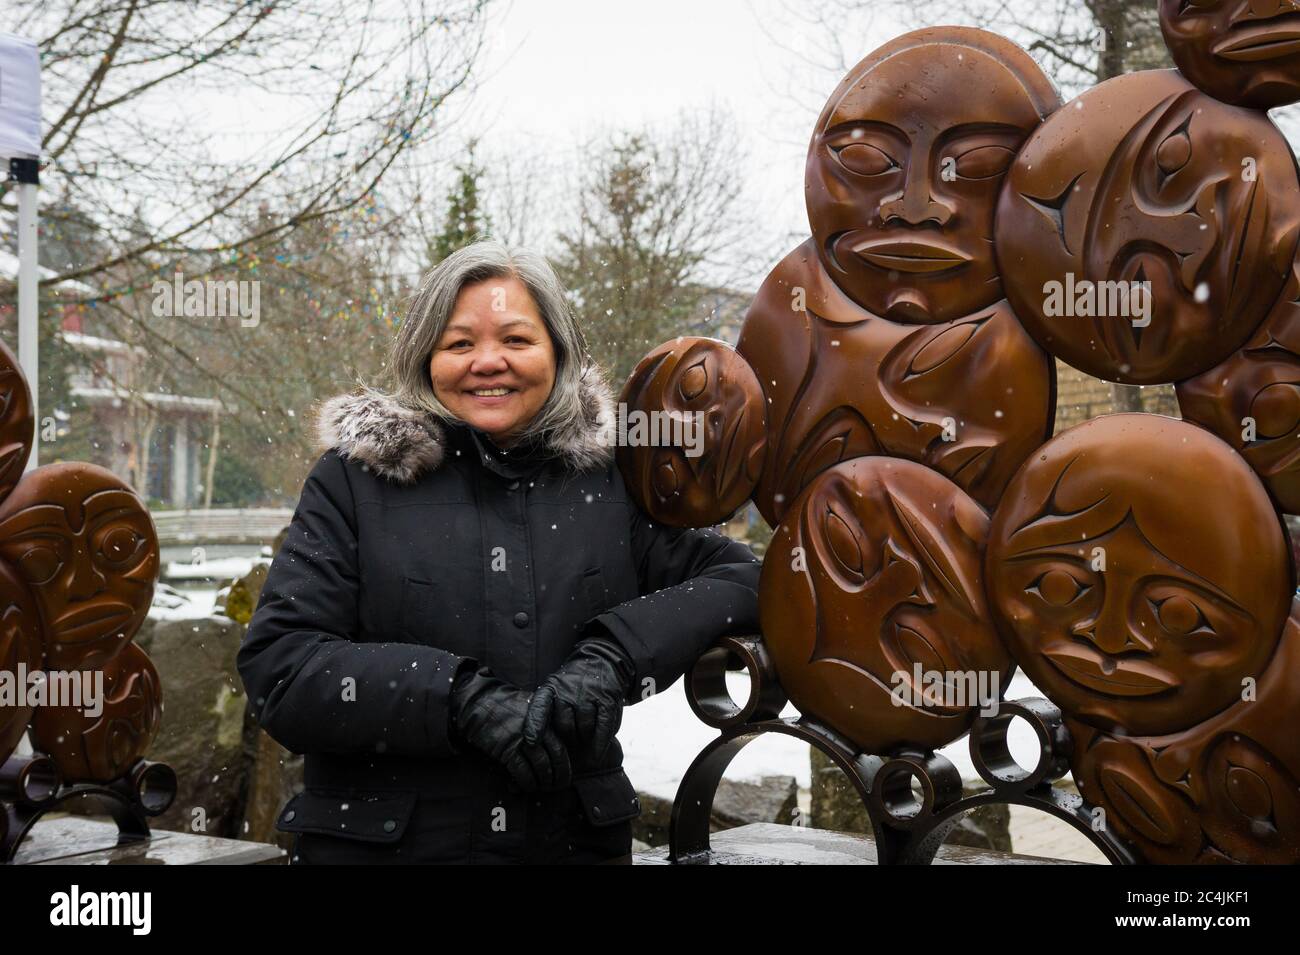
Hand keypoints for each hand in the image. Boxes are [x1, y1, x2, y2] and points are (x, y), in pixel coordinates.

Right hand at [450, 665, 571, 791]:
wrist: (481, 703)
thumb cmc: (506, 707)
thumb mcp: (530, 709)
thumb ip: (544, 726)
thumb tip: (556, 751)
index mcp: (545, 719)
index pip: (561, 747)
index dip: (564, 766)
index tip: (565, 778)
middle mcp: (537, 728)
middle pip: (556, 758)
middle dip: (558, 777)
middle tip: (556, 787)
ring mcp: (523, 738)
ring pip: (541, 766)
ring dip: (543, 781)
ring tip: (541, 787)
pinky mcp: (507, 748)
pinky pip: (522, 770)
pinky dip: (526, 782)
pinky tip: (527, 786)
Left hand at [523, 636, 633, 767]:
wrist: (601, 661)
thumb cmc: (572, 687)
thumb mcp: (555, 691)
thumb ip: (547, 714)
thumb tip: (538, 746)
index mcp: (551, 688)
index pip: (540, 707)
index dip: (535, 726)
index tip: (531, 742)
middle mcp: (569, 690)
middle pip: (565, 726)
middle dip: (568, 739)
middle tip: (572, 743)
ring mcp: (589, 693)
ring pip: (585, 727)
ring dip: (585, 739)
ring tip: (584, 741)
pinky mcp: (607, 699)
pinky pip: (603, 726)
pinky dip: (600, 743)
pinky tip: (597, 754)